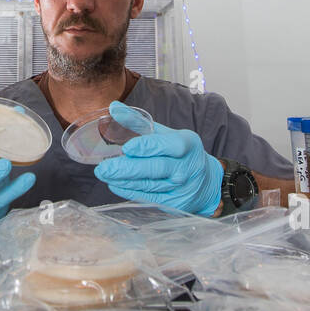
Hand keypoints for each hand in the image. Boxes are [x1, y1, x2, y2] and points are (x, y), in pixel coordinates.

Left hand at [94, 102, 223, 216]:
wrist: (206, 181)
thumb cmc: (180, 153)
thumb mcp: (166, 134)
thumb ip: (139, 122)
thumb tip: (113, 107)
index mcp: (187, 144)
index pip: (168, 145)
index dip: (147, 147)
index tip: (126, 148)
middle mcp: (185, 167)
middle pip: (156, 168)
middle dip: (127, 169)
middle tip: (104, 167)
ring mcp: (180, 187)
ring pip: (149, 185)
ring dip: (124, 180)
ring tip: (103, 174)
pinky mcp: (174, 203)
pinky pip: (149, 198)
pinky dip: (129, 191)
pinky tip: (115, 184)